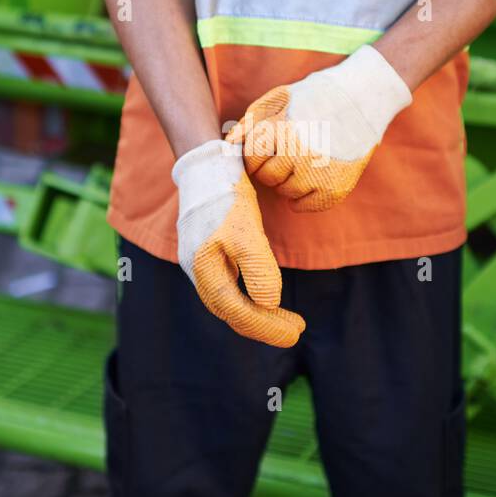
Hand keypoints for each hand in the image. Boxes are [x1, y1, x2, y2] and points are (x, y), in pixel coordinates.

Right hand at [174, 140, 304, 346]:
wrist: (206, 164)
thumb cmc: (224, 195)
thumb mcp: (245, 228)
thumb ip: (257, 266)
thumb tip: (269, 303)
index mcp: (203, 269)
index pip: (236, 310)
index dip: (266, 326)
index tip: (296, 332)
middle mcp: (198, 271)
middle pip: (232, 311)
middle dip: (265, 325)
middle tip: (297, 331)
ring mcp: (202, 262)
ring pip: (230, 301)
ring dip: (259, 313)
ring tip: (287, 321)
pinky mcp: (210, 252)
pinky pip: (230, 287)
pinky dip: (250, 298)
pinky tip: (266, 298)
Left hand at [224, 45, 411, 211]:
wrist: (362, 100)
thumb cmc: (313, 99)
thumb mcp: (277, 99)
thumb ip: (249, 122)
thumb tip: (228, 146)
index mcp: (280, 130)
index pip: (251, 160)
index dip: (255, 157)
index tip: (266, 151)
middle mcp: (297, 154)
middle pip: (267, 178)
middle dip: (271, 169)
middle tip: (287, 156)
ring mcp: (317, 173)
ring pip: (285, 192)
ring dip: (287, 182)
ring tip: (302, 163)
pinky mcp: (334, 188)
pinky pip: (303, 206)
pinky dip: (303, 198)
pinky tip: (312, 178)